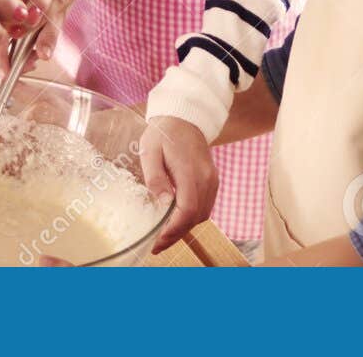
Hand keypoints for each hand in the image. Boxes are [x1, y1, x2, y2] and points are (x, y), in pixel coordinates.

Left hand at [141, 116, 217, 252]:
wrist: (185, 116)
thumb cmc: (164, 133)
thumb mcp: (150, 150)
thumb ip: (155, 177)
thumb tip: (163, 203)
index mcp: (189, 171)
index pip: (186, 209)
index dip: (172, 230)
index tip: (156, 241)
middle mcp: (206, 179)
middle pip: (195, 217)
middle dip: (176, 235)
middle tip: (156, 245)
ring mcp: (212, 180)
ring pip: (202, 215)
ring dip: (184, 228)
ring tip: (164, 236)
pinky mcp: (212, 180)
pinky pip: (205, 206)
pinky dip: (191, 218)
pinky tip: (176, 220)